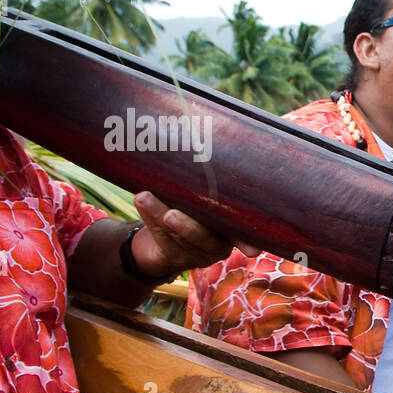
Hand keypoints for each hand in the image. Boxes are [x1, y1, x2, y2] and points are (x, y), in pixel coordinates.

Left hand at [130, 191, 257, 277]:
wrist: (168, 234)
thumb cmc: (194, 203)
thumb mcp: (206, 193)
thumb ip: (212, 179)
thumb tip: (206, 135)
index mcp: (235, 229)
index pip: (244, 234)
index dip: (246, 240)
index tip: (250, 250)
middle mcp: (220, 246)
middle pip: (205, 239)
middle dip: (187, 227)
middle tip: (170, 215)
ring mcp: (198, 255)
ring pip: (178, 238)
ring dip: (158, 216)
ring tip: (143, 198)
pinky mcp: (176, 258)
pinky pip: (162, 239)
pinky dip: (149, 219)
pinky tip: (141, 203)